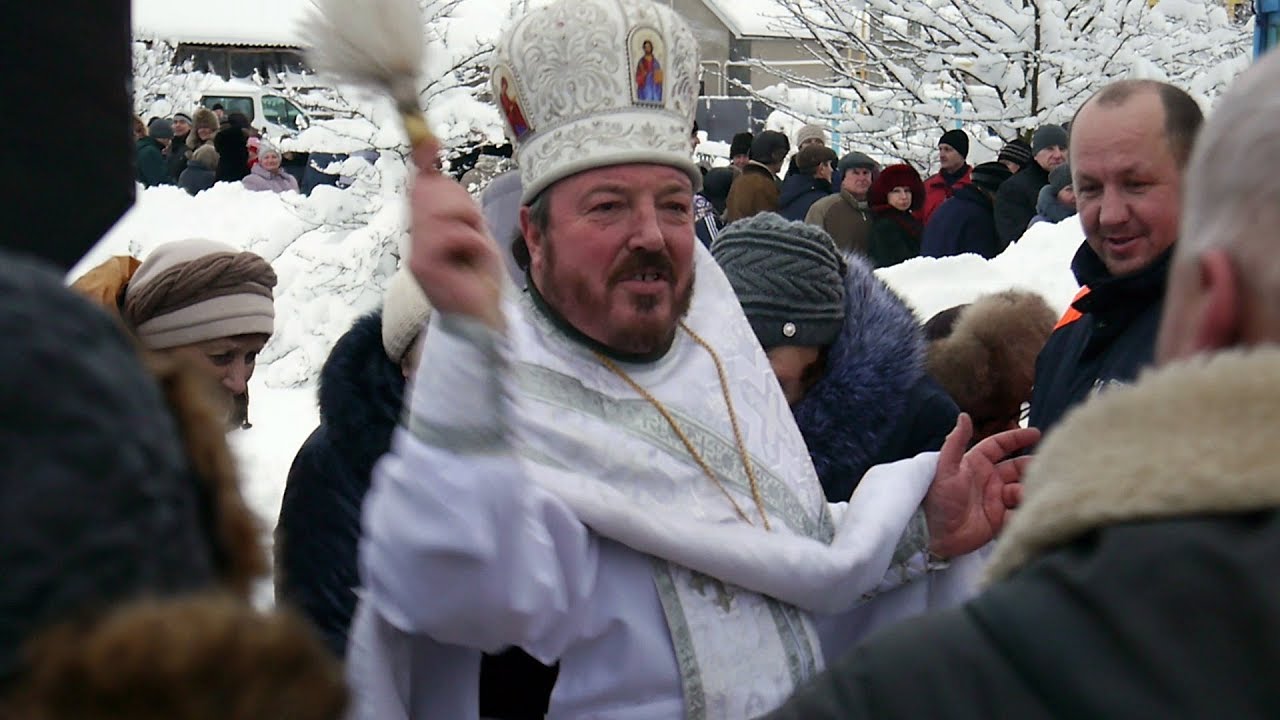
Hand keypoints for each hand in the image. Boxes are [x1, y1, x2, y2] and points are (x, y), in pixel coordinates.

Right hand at [406, 139, 505, 330]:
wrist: (480, 323)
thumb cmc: (477, 279)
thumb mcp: (473, 234)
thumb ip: (457, 205)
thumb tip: (445, 177)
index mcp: (425, 228)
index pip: (419, 187)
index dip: (424, 163)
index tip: (428, 141)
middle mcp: (415, 238)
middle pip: (429, 191)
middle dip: (460, 201)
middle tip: (474, 230)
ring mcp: (416, 252)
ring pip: (442, 211)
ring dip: (469, 225)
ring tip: (474, 249)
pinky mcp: (424, 266)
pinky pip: (455, 234)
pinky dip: (474, 244)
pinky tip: (473, 264)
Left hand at [924, 414, 1039, 558]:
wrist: (934, 536)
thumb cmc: (937, 500)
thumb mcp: (945, 469)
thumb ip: (956, 443)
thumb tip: (964, 416)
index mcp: (975, 464)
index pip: (999, 445)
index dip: (1016, 438)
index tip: (1036, 433)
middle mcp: (988, 479)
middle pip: (1016, 467)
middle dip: (1030, 466)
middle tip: (1045, 467)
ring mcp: (995, 499)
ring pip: (1021, 489)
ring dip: (1027, 490)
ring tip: (1026, 494)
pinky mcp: (999, 519)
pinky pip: (1018, 512)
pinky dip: (1024, 512)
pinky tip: (1023, 513)